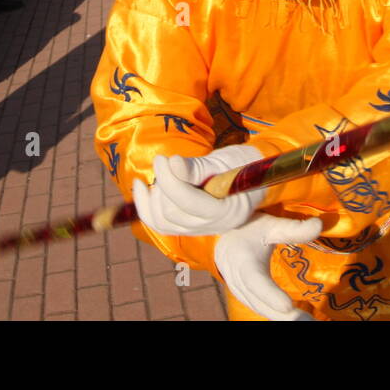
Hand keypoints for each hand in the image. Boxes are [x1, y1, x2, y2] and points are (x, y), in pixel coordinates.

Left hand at [132, 145, 263, 236]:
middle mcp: (214, 226)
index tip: (162, 159)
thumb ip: (198, 167)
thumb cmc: (241, 163)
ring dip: (154, 196)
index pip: (190, 203)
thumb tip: (172, 164)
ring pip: (162, 222)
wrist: (251, 173)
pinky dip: (146, 206)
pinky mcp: (188, 227)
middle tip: (164, 161)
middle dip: (163, 185)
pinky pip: (159, 224)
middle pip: (173, 213)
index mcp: (228, 211)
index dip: (171, 180)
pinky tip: (139, 186)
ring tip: (161, 173)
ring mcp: (200, 230)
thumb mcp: (224, 161)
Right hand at [214, 214, 321, 319]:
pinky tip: (296, 319)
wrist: (222, 241)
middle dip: (286, 317)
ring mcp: (241, 293)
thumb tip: (319, 225)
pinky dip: (277, 315)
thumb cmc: (247, 230)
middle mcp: (239, 282)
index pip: (256, 282)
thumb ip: (292, 228)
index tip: (288, 306)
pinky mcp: (247, 299)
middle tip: (309, 321)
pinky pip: (262, 309)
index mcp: (244, 263)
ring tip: (308, 321)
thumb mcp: (269, 225)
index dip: (270, 296)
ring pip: (262, 309)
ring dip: (285, 319)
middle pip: (262, 304)